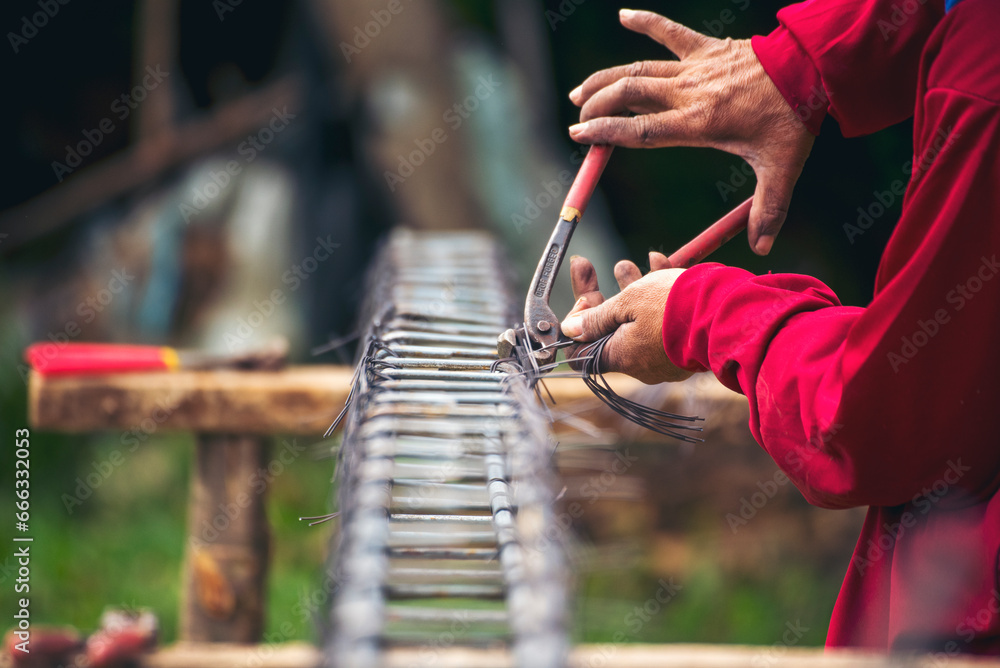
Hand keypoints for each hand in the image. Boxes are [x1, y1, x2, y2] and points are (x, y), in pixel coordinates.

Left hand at [561, 253, 693, 384]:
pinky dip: (657, 296)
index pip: (582, 352)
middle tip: (594, 266)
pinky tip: (658, 264)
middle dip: (602, 295)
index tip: (583, 299)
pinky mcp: (684, 346)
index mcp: (621, 358)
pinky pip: (662, 322)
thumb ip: (597, 317)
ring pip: (638, 321)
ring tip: (626, 264)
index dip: (576, 325)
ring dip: (629, 290)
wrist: (729, 314)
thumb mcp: (627, 304)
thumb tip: (570, 329)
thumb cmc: (673, 307)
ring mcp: (664, 357)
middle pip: (609, 330)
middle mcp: (640, 364)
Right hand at [568, 9, 814, 254]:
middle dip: (597, 107)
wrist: (812, 67)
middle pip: (628, 95)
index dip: (604, 132)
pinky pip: (670, 32)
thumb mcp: (781, 167)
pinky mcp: (706, 48)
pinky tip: (623, 14)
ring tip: (580, 91)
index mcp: (698, 123)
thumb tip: (763, 249)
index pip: (639, 129)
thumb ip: (769, 209)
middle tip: (578, 121)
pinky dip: (646, 21)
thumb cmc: (794, 117)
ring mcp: (695, 67)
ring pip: (638, 68)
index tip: (578, 136)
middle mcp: (689, 93)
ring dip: (605, 79)